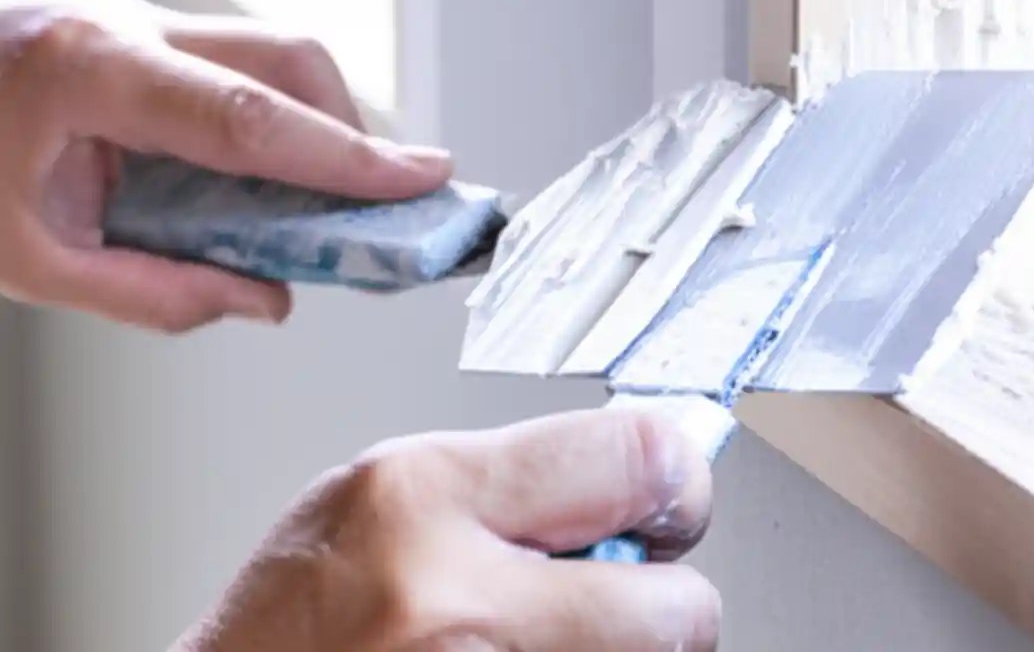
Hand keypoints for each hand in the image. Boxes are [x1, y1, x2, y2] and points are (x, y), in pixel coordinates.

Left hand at [0, 0, 451, 330]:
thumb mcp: (26, 259)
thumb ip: (153, 291)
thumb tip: (263, 300)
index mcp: (89, 75)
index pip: (248, 120)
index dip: (344, 157)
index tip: (417, 181)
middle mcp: (124, 30)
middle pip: (283, 59)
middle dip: (348, 132)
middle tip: (386, 201)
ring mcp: (133, 20)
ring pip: (268, 54)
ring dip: (311, 125)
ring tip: (321, 205)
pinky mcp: (138, 33)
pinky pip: (234, 67)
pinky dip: (269, 122)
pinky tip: (260, 179)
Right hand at [174, 408, 720, 651]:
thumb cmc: (294, 621)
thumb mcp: (386, 496)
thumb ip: (512, 481)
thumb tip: (640, 478)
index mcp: (423, 496)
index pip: (642, 457)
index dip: (678, 481)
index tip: (671, 499)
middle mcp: (455, 603)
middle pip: (680, 608)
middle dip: (669, 606)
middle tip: (629, 599)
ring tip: (544, 639)